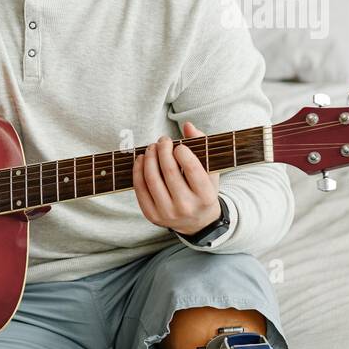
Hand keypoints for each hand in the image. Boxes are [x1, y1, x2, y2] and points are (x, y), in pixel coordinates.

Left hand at [132, 120, 220, 235]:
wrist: (197, 222)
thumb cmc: (203, 191)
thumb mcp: (210, 171)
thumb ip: (201, 146)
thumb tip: (187, 125)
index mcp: (205, 196)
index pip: (192, 169)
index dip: (182, 152)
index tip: (179, 146)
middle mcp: (186, 207)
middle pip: (169, 171)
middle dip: (163, 150)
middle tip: (163, 140)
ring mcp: (167, 213)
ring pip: (151, 178)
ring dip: (149, 157)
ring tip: (152, 147)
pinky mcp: (152, 215)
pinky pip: (140, 188)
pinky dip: (138, 170)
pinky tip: (142, 159)